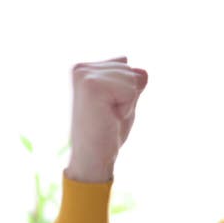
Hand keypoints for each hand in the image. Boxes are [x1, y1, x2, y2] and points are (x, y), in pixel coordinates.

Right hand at [65, 57, 147, 182]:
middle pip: (131, 70)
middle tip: (109, 113)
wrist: (93, 155)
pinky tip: (110, 116)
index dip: (128, 92)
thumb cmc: (109, 129)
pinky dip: (127, 107)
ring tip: (109, 114)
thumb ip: (133, 81)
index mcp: (86, 68)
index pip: (127, 66)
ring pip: (132, 79)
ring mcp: (84, 75)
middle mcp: (81, 68)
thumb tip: (142, 71)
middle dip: (129, 96)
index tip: (109, 107)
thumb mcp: (126, 100)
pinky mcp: (91, 85)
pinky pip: (131, 90)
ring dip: (128, 102)